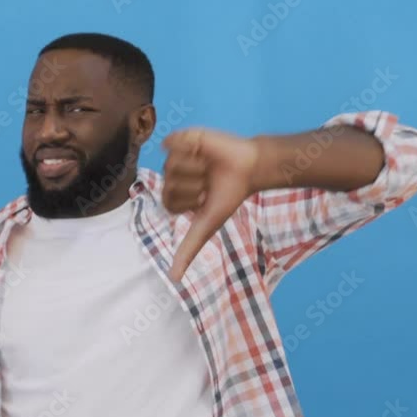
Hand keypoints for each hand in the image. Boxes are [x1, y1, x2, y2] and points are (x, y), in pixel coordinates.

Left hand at [161, 128, 260, 282]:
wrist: (249, 168)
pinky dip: (190, 149)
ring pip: (170, 165)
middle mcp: (170, 177)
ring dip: (196, 167)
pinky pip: (170, 143)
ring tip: (209, 165)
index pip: (167, 203)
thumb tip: (173, 279)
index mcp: (173, 197)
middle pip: (167, 184)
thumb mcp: (206, 225)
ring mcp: (174, 156)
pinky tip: (203, 150)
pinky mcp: (182, 137)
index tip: (204, 198)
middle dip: (194, 185)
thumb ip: (188, 250)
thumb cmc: (229, 196)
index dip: (189, 201)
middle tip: (208, 180)